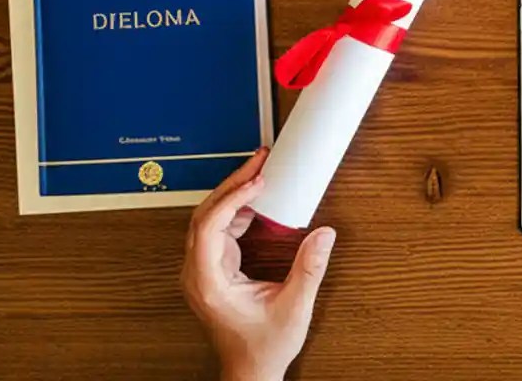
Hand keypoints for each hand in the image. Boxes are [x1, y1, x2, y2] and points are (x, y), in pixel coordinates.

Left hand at [181, 147, 336, 380]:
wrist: (250, 370)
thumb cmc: (262, 348)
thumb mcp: (294, 308)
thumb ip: (309, 269)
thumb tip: (323, 235)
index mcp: (209, 282)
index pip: (210, 226)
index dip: (233, 198)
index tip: (257, 181)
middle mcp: (198, 274)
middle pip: (206, 215)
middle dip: (233, 184)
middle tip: (259, 161)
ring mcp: (202, 271)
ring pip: (209, 219)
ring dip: (233, 194)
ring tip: (259, 173)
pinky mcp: (212, 269)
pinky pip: (217, 230)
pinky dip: (236, 210)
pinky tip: (256, 201)